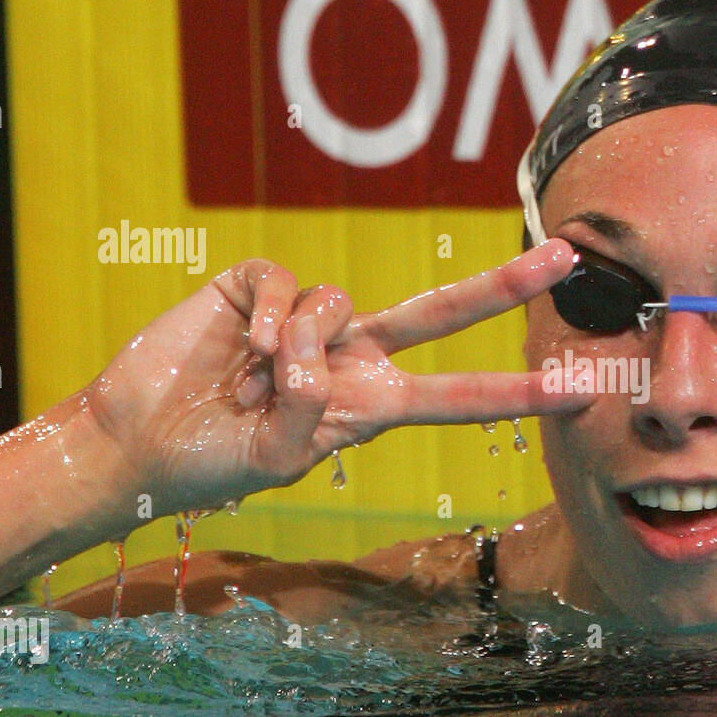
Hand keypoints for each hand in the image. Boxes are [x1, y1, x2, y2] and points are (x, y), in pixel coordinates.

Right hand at [83, 240, 589, 514]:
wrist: (138, 442)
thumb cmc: (214, 460)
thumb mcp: (280, 459)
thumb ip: (317, 413)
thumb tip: (319, 350)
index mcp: (371, 403)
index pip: (458, 395)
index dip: (517, 392)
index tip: (578, 389)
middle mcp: (353, 353)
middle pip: (441, 313)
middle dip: (505, 285)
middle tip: (567, 257)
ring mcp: (309, 317)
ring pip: (342, 305)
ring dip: (296, 355)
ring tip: (251, 386)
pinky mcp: (260, 286)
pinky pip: (286, 285)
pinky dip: (267, 321)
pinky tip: (240, 351)